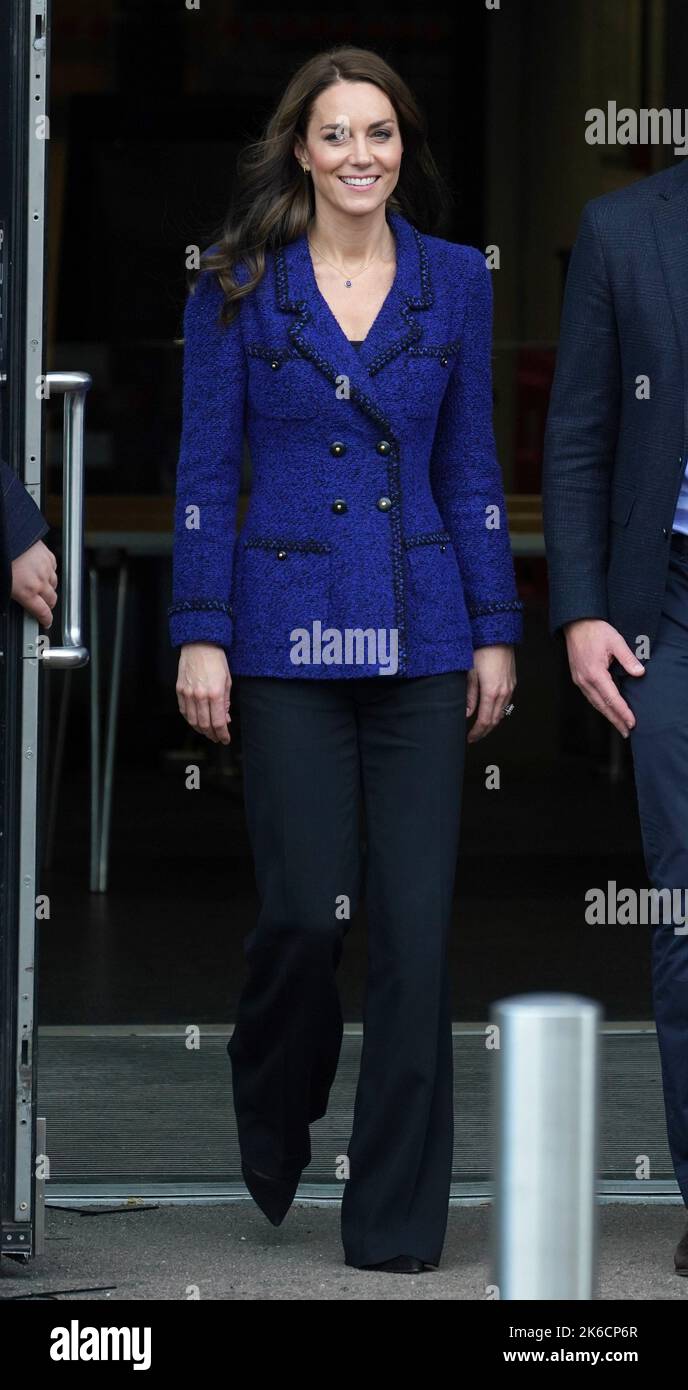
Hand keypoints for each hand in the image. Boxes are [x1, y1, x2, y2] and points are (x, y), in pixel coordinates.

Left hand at [11, 540, 57, 625]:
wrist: (5, 536)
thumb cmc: (2, 558)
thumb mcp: (3, 585)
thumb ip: (14, 596)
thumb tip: (14, 602)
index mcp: (26, 592)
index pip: (43, 612)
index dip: (46, 620)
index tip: (46, 622)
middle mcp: (39, 581)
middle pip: (52, 600)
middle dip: (48, 604)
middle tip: (41, 605)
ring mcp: (46, 568)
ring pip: (54, 584)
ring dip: (48, 588)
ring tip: (39, 586)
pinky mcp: (48, 556)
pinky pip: (53, 569)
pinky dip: (49, 572)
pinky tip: (41, 570)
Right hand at [176, 643, 231, 744]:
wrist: (199, 644)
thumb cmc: (216, 660)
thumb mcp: (227, 681)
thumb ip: (225, 702)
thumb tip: (225, 719)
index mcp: (215, 693)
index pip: (218, 722)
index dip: (222, 734)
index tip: (225, 739)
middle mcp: (200, 695)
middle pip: (205, 725)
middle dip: (212, 735)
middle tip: (217, 738)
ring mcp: (188, 693)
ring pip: (192, 720)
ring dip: (200, 730)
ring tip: (207, 732)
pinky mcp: (180, 690)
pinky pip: (183, 711)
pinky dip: (190, 719)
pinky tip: (195, 721)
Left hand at [466, 643, 516, 742]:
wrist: (497, 635)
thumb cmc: (482, 650)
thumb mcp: (469, 673)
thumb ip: (469, 696)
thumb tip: (466, 713)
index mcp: (491, 692)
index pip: (484, 720)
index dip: (477, 732)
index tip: (470, 738)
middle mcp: (504, 692)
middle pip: (495, 720)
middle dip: (484, 731)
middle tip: (474, 737)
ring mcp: (510, 687)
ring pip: (502, 713)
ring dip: (491, 722)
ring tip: (480, 727)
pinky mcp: (512, 682)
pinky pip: (506, 703)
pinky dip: (497, 712)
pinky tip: (490, 712)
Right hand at [563, 619, 643, 736]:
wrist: (576, 624)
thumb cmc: (596, 630)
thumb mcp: (616, 641)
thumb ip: (628, 658)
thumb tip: (639, 673)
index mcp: (595, 672)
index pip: (612, 698)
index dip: (622, 712)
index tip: (631, 722)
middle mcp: (584, 680)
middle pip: (602, 705)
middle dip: (615, 719)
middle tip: (626, 731)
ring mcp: (579, 680)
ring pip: (594, 703)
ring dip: (607, 715)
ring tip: (619, 725)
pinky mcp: (578, 678)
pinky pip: (590, 697)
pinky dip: (600, 706)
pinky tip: (607, 710)